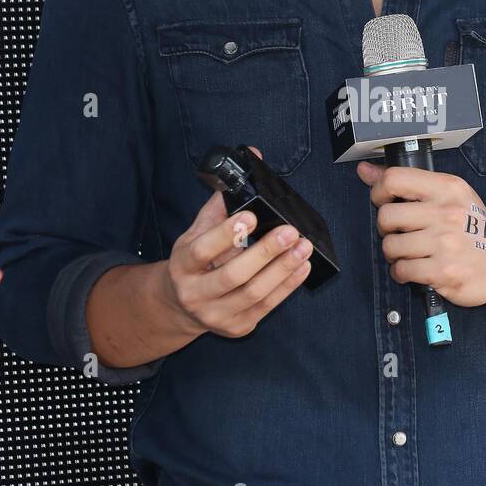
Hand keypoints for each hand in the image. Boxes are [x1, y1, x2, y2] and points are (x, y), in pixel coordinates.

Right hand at [162, 147, 314, 338]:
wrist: (181, 305)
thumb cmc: (195, 261)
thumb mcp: (197, 231)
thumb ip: (222, 201)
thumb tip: (251, 159)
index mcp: (182, 265)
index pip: (202, 250)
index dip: (226, 234)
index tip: (251, 216)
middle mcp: (195, 293)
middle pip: (233, 275)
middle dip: (265, 253)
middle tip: (290, 232)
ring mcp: (216, 314)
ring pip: (254, 293)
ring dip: (283, 269)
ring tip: (304, 247)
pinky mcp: (237, 327)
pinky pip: (267, 307)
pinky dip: (287, 286)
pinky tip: (302, 267)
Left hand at [355, 161, 485, 308]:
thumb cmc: (473, 228)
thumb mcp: (449, 196)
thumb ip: (407, 183)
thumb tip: (364, 171)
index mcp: (447, 188)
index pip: (394, 178)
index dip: (378, 192)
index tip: (383, 202)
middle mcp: (446, 213)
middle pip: (386, 216)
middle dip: (386, 229)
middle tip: (399, 233)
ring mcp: (445, 244)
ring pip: (391, 246)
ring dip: (394, 253)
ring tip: (410, 253)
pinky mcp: (443, 272)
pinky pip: (401, 270)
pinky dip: (402, 272)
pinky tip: (415, 269)